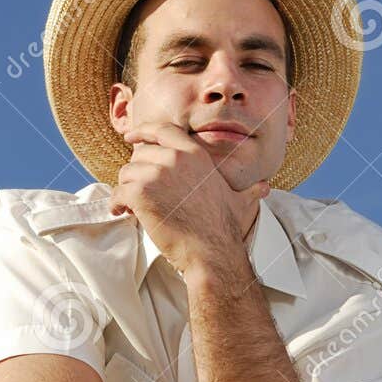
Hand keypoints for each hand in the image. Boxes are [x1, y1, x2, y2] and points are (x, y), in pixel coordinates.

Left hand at [108, 122, 270, 273]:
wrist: (212, 251)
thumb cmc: (225, 228)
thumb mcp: (240, 200)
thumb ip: (249, 189)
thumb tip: (265, 187)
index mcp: (195, 153)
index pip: (163, 130)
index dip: (143, 131)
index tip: (131, 135)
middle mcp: (175, 157)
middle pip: (140, 154)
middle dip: (137, 173)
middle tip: (139, 192)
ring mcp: (157, 174)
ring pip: (126, 173)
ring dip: (126, 190)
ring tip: (133, 206)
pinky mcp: (141, 193)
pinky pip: (118, 193)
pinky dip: (117, 204)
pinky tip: (123, 212)